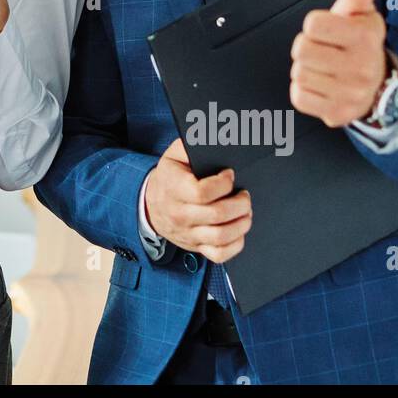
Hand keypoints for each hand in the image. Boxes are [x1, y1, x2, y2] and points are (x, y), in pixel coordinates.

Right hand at [142, 138, 251, 261]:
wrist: (152, 204)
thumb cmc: (170, 176)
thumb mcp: (174, 155)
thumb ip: (190, 146)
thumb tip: (212, 142)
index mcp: (174, 188)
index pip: (202, 192)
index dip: (223, 184)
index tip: (229, 175)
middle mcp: (180, 214)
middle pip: (217, 215)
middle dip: (239, 203)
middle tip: (244, 195)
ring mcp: (188, 233)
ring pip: (221, 236)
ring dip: (241, 223)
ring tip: (245, 211)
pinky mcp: (196, 246)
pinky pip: (219, 255)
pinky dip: (235, 244)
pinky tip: (238, 230)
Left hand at [288, 0, 387, 126]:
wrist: (380, 86)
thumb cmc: (361, 44)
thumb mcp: (362, 14)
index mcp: (364, 38)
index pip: (313, 24)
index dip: (315, 24)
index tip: (327, 29)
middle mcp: (360, 67)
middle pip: (301, 50)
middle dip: (307, 47)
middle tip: (324, 49)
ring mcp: (349, 93)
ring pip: (299, 74)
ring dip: (306, 69)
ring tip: (324, 67)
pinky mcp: (337, 113)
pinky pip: (299, 97)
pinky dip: (304, 91)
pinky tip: (322, 85)